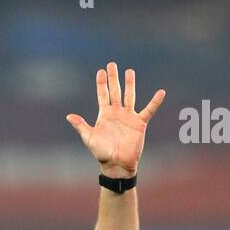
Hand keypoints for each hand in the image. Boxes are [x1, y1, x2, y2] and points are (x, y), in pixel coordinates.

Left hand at [66, 62, 164, 176]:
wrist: (117, 165)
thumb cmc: (102, 153)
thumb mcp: (89, 138)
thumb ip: (81, 126)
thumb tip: (68, 116)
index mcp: (105, 114)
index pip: (103, 94)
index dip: (102, 83)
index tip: (101, 71)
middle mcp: (117, 113)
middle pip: (115, 91)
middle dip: (114, 78)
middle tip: (112, 64)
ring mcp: (128, 117)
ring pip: (130, 96)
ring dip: (130, 84)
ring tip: (129, 71)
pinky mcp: (139, 123)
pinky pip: (149, 110)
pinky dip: (155, 102)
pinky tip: (161, 92)